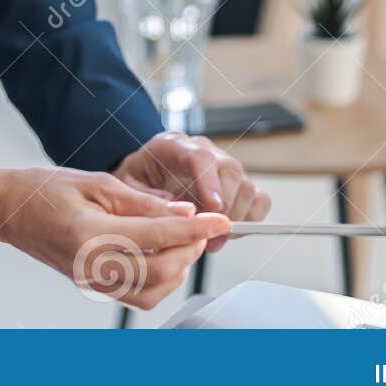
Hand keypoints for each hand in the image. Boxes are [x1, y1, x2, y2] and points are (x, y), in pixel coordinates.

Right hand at [0, 166, 231, 309]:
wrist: (9, 211)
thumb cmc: (44, 190)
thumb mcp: (97, 182)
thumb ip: (143, 202)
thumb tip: (184, 214)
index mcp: (89, 233)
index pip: (156, 236)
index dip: (194, 230)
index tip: (220, 220)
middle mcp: (90, 265)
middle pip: (160, 273)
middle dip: (190, 251)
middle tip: (202, 227)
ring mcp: (91, 282)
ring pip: (153, 292)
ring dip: (178, 268)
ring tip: (183, 241)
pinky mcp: (93, 288)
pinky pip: (138, 296)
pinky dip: (160, 281)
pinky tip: (164, 256)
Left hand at [114, 132, 271, 252]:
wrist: (142, 176)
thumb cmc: (135, 180)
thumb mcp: (126, 187)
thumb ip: (147, 198)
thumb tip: (178, 211)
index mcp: (171, 146)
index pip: (200, 156)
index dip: (210, 182)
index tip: (213, 207)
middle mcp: (202, 151)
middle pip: (230, 170)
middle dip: (224, 208)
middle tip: (208, 234)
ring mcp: (222, 166)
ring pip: (247, 186)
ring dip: (235, 218)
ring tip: (212, 238)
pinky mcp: (236, 184)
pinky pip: (258, 199)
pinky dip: (250, 220)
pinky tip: (226, 231)